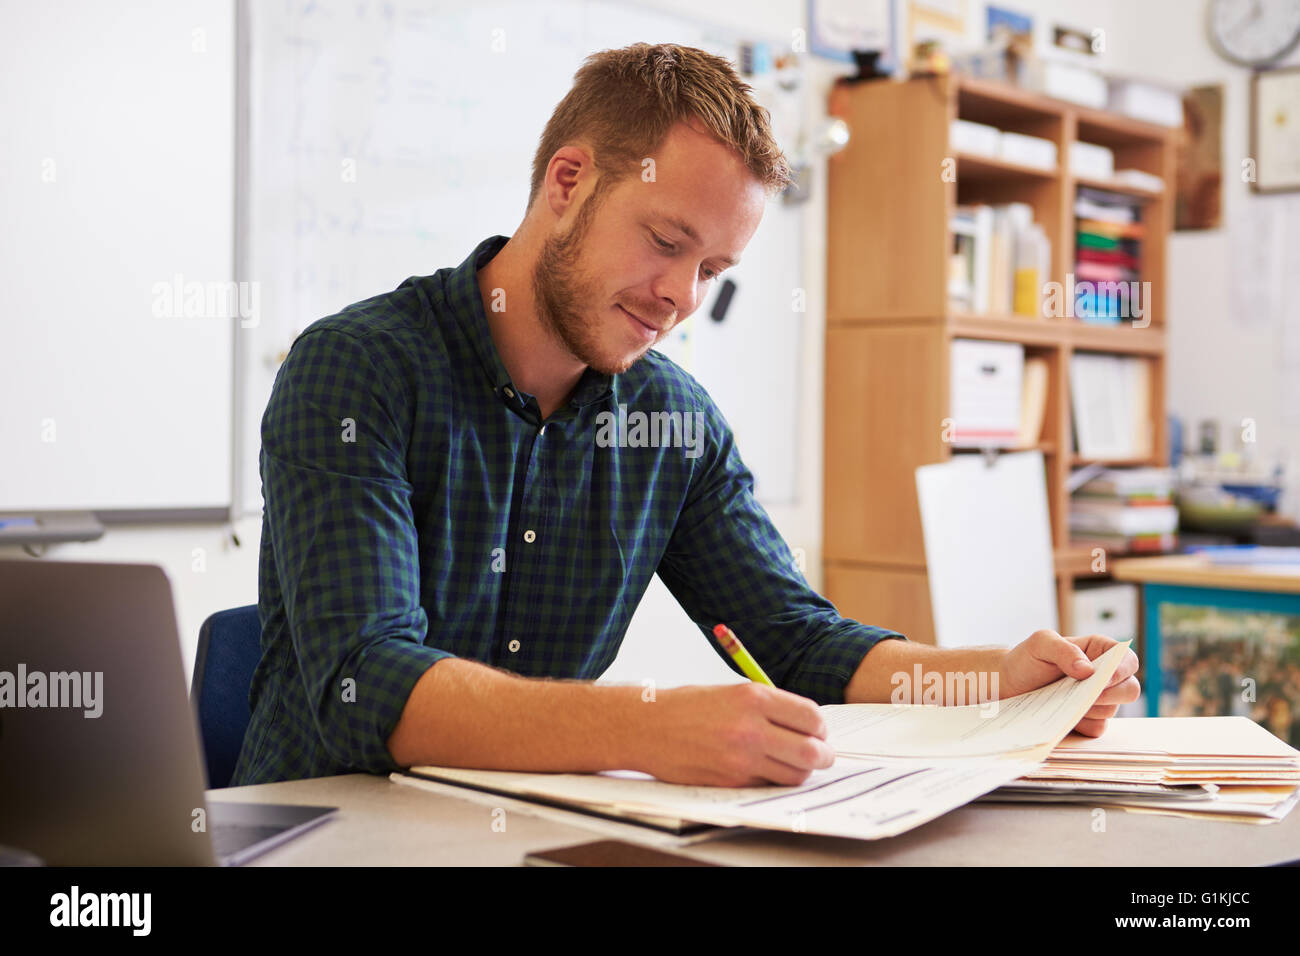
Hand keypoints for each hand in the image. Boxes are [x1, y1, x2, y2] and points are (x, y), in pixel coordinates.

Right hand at [637, 683, 834, 786]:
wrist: (646, 727)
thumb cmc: (687, 707)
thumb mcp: (732, 691)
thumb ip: (768, 706)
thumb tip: (805, 724)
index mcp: (753, 698)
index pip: (811, 717)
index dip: (820, 728)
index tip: (818, 732)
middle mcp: (750, 728)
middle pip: (812, 752)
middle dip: (822, 756)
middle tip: (820, 755)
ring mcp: (740, 759)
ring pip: (794, 775)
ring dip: (798, 771)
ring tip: (790, 763)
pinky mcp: (730, 782)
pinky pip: (767, 786)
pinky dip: (772, 781)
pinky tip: (762, 769)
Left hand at [998, 630, 1139, 736]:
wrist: (1009, 685)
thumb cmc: (1027, 660)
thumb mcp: (1040, 644)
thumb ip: (1064, 650)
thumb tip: (1087, 670)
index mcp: (1100, 651)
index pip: (1128, 660)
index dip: (1122, 670)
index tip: (1101, 678)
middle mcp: (1105, 676)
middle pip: (1130, 690)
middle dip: (1109, 695)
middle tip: (1081, 695)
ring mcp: (1099, 700)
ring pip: (1112, 711)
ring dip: (1088, 708)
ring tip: (1060, 699)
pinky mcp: (1089, 720)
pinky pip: (1097, 728)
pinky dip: (1080, 724)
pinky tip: (1060, 714)